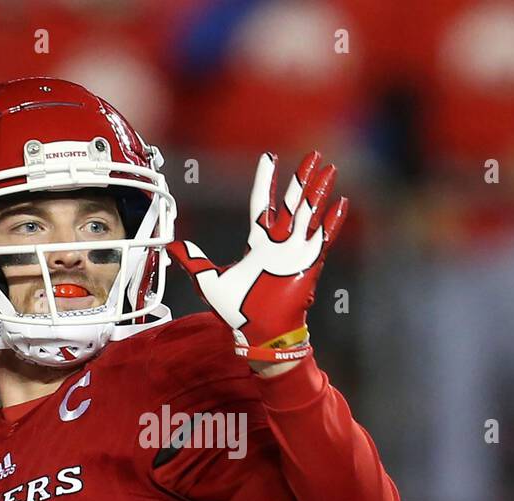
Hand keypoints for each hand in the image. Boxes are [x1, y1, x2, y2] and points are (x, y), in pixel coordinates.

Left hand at [167, 150, 347, 363]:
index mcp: (258, 242)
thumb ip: (193, 262)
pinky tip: (341, 203)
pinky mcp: (309, 264)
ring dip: (319, 191)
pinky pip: (323, 238)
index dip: (266, 180)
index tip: (270, 157)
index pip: (262, 203)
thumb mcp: (209, 281)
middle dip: (302, 179)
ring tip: (329, 169)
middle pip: (293, 202)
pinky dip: (331, 221)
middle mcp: (279, 242)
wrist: (258, 332)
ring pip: (310, 213)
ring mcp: (296, 251)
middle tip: (313, 156)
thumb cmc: (238, 311)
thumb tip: (172, 247)